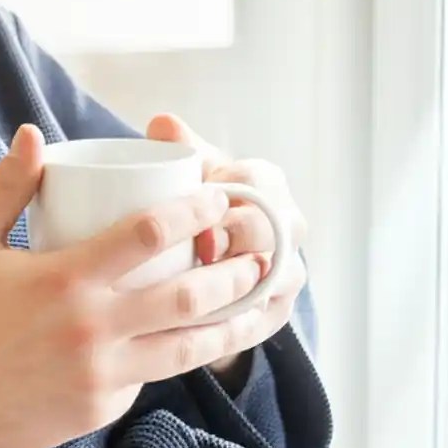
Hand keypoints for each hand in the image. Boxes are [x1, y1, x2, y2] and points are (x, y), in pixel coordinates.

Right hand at [0, 125, 268, 447]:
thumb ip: (7, 187)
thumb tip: (34, 134)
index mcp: (65, 278)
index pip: (150, 233)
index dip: (194, 209)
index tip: (217, 195)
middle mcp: (93, 328)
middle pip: (190, 294)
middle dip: (235, 271)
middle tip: (257, 254)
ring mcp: (101, 375)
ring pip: (188, 347)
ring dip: (230, 323)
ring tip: (255, 303)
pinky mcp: (99, 409)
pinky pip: (148, 376)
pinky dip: (167, 355)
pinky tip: (183, 339)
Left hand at [144, 114, 308, 386]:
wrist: (197, 263)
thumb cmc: (190, 208)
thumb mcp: (183, 176)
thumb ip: (175, 150)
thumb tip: (162, 124)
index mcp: (265, 183)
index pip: (260, 178)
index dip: (232, 184)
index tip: (201, 191)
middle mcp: (285, 225)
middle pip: (279, 225)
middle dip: (242, 232)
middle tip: (204, 244)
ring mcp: (285, 270)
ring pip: (281, 273)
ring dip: (247, 278)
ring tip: (208, 285)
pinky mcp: (274, 312)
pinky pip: (267, 317)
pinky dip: (244, 319)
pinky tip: (216, 323)